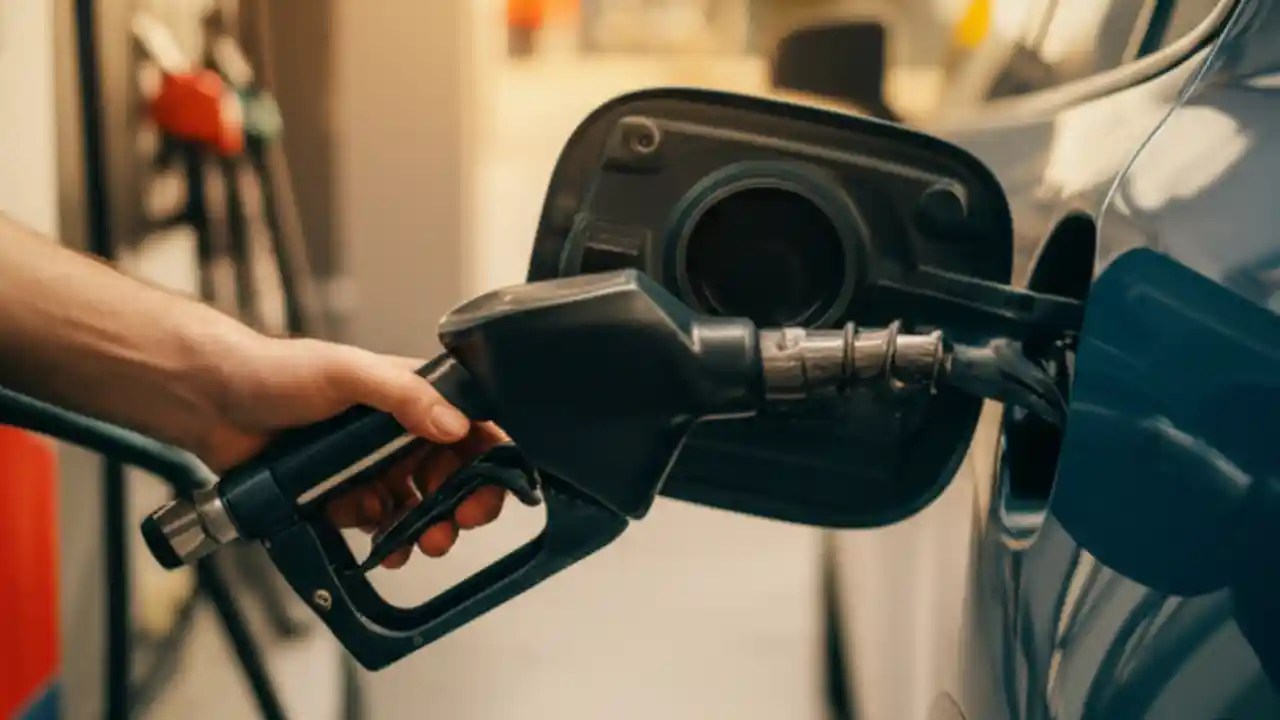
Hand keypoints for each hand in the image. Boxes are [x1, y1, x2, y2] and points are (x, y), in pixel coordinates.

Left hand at [197, 336, 506, 566]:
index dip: (488, 456)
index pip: (470, 425)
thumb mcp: (346, 372)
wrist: (210, 403)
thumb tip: (453, 423)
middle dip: (461, 504)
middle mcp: (397, 431)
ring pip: (419, 506)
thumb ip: (403, 393)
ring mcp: (371, 464)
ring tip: (420, 543)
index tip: (489, 484)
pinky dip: (383, 538)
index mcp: (410, 395)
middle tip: (456, 523)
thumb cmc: (274, 371)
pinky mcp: (344, 494)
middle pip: (453, 474)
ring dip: (426, 529)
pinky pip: (378, 524)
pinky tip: (377, 543)